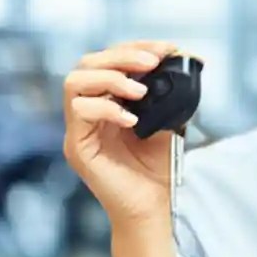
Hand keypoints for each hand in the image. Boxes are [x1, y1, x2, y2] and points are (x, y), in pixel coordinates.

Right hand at [63, 41, 179, 225]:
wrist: (151, 209)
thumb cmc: (156, 170)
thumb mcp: (167, 121)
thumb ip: (166, 92)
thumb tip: (181, 59)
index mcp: (105, 101)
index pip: (109, 60)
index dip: (135, 48)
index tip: (166, 48)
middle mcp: (87, 111)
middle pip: (87, 63)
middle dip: (122, 56)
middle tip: (152, 63)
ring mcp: (78, 129)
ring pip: (75, 81)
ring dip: (110, 78)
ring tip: (140, 91)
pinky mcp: (76, 147)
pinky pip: (80, 112)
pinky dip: (107, 108)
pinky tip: (132, 119)